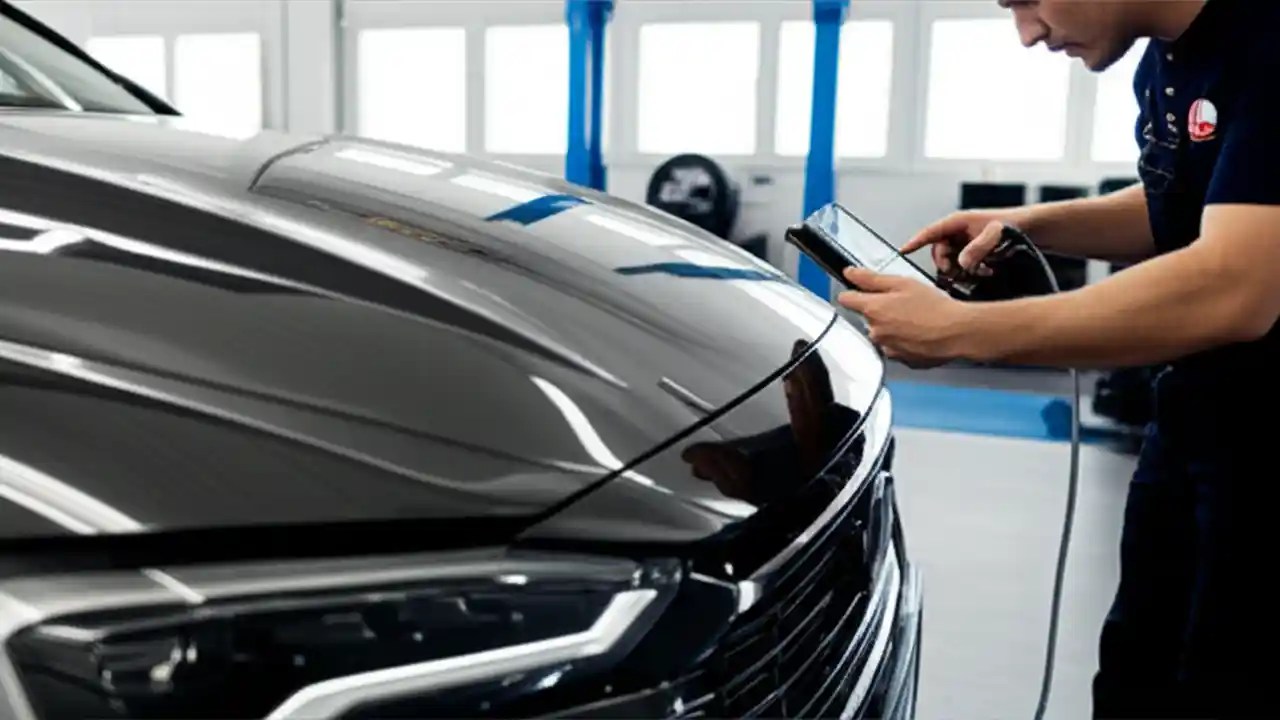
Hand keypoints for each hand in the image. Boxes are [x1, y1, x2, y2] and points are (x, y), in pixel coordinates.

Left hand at [837, 266, 973, 368]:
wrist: (957, 333)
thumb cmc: (933, 306)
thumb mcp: (902, 283)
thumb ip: (871, 278)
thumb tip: (849, 273)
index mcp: (872, 310)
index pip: (846, 299)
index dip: (854, 292)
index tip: (863, 289)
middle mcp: (875, 331)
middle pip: (867, 317)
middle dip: (880, 310)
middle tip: (904, 302)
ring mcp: (887, 347)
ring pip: (882, 333)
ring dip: (892, 326)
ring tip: (915, 319)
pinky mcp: (901, 359)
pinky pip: (896, 347)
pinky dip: (904, 341)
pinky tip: (920, 333)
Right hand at [902, 210, 1022, 278]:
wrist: (1032, 228)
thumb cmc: (1013, 223)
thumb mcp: (994, 234)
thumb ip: (976, 249)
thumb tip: (962, 263)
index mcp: (957, 222)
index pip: (930, 232)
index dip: (915, 242)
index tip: (903, 250)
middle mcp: (958, 232)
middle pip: (939, 252)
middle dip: (947, 264)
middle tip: (957, 273)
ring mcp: (965, 243)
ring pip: (952, 261)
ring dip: (962, 270)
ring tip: (979, 272)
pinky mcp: (973, 252)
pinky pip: (963, 265)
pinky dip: (971, 271)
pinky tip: (985, 272)